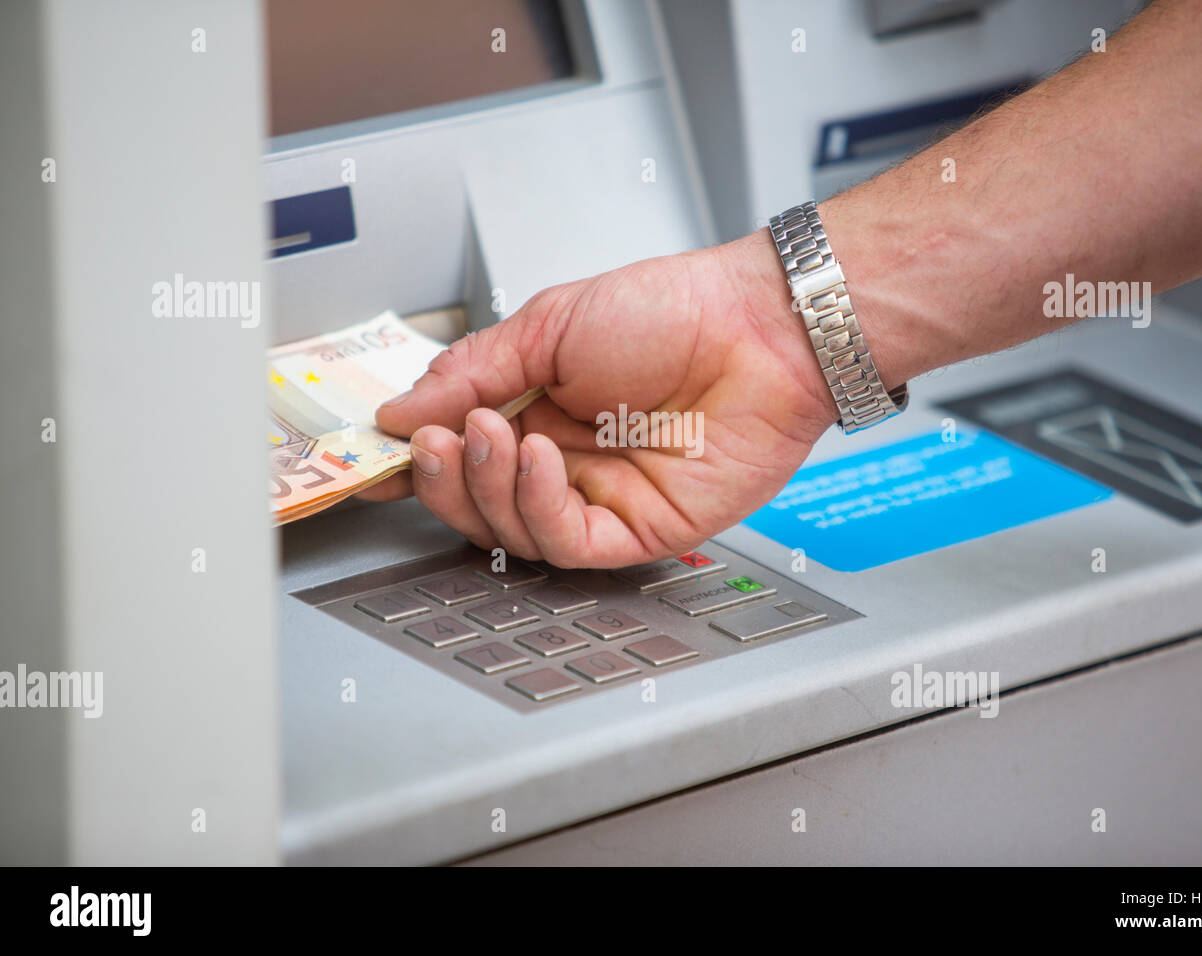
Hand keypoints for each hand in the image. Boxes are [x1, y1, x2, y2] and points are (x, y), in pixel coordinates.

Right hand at [360, 232, 841, 567]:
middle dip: (444, 478)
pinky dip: (539, 504)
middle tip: (432, 442)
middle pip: (477, 503)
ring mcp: (602, 497)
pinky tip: (537, 457)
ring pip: (514, 530)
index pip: (461, 452)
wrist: (760, 326)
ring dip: (486, 485)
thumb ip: (472, 372)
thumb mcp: (550, 325)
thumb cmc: (674, 311)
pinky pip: (569, 541)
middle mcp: (565, 460)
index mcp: (537, 410)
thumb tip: (401, 409)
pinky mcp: (641, 529)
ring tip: (485, 432)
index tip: (374, 455)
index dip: (417, 460)